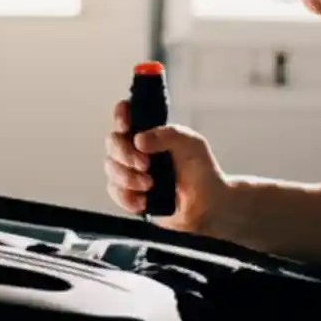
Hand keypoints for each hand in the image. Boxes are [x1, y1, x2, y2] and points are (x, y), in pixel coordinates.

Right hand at [104, 100, 236, 237]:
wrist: (209, 203)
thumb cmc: (201, 169)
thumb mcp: (191, 144)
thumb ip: (168, 135)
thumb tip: (138, 140)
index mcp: (150, 134)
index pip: (127, 119)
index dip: (120, 117)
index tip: (125, 124)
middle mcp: (136, 151)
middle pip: (113, 144)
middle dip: (125, 154)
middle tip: (146, 164)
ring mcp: (131, 172)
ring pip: (111, 169)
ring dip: (128, 177)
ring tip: (150, 184)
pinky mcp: (131, 195)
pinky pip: (116, 193)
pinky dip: (126, 197)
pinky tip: (143, 201)